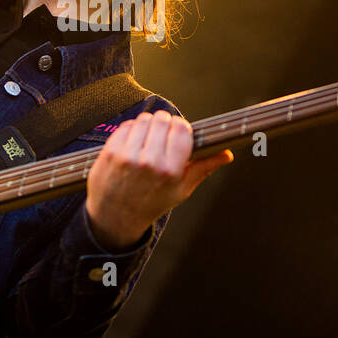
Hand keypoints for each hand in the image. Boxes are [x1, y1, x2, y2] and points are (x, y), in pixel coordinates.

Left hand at [85, 110, 232, 250]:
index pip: (182, 130)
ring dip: (149, 125)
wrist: (115, 217)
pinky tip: (134, 143)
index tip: (180, 132)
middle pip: (163, 120)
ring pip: (144, 120)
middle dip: (165, 124)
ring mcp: (127, 156)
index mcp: (170, 171)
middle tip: (163, 136)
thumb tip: (226, 154)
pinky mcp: (110, 151)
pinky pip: (126, 125)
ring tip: (148, 140)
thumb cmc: (151, 204)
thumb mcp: (181, 190)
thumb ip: (204, 168)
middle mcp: (149, 162)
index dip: (182, 127)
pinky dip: (132, 129)